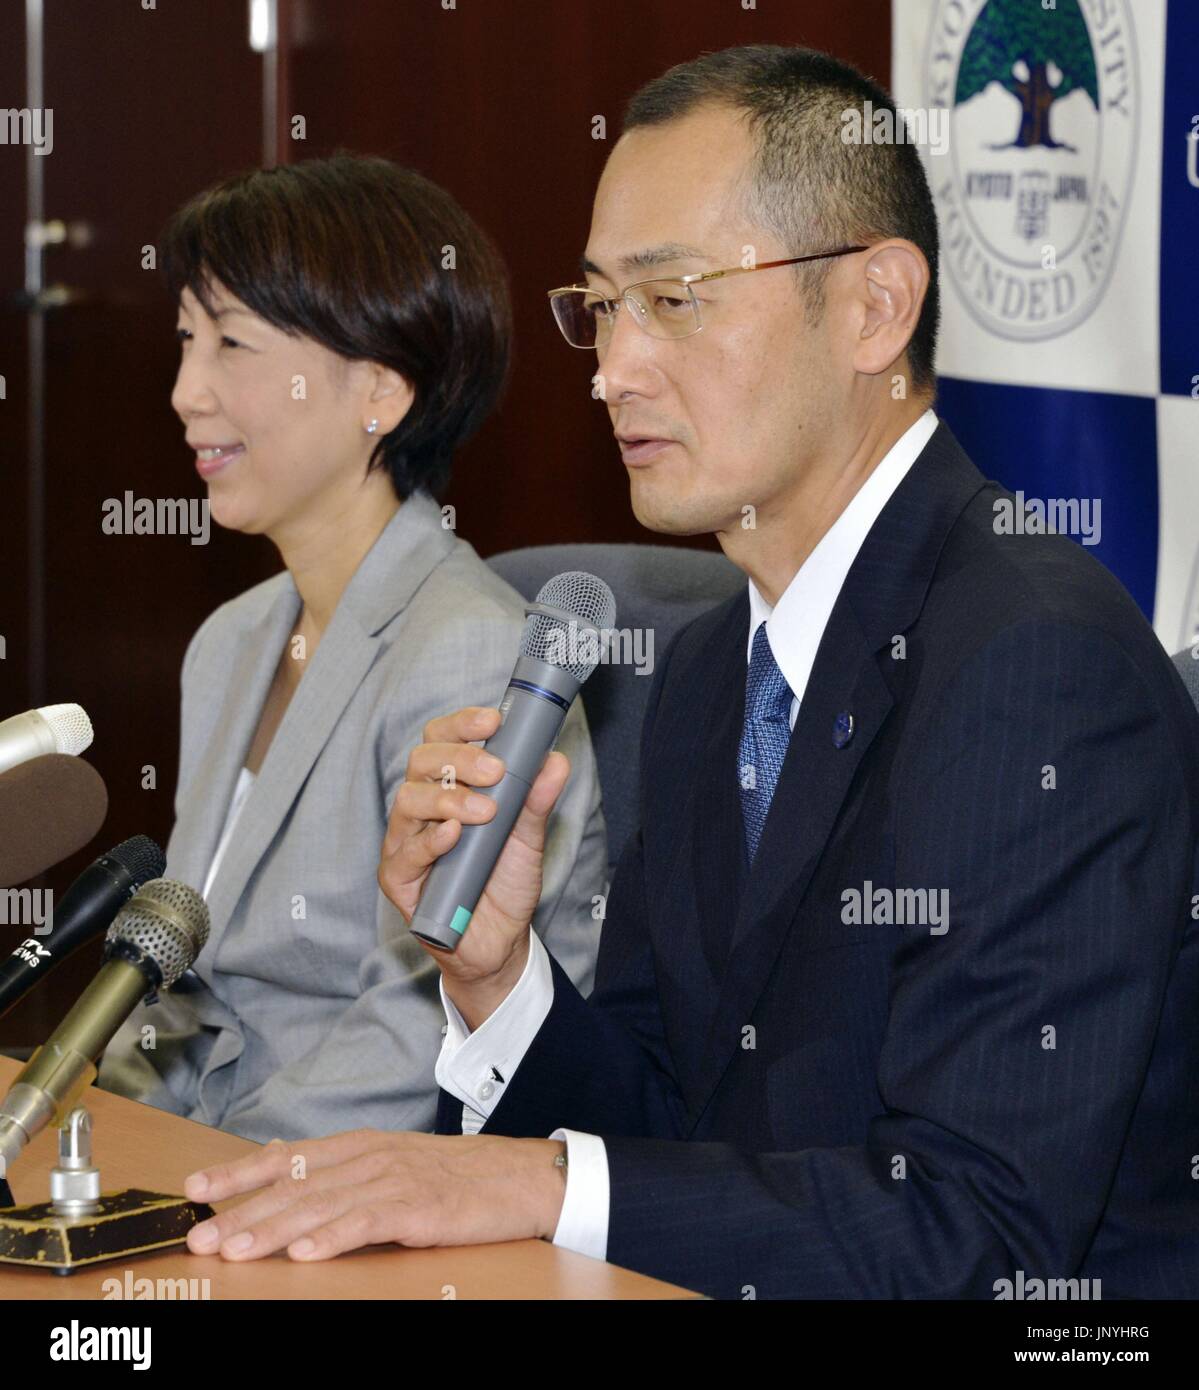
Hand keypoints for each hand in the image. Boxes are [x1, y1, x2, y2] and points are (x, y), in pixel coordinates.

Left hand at [184, 1130, 567, 1261]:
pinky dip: (336, 1237)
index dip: (238, 1174)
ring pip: (323, 1205)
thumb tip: (282, 1172)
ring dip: (275, 1230)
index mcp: (360, 1146)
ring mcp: (395, 1180)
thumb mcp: (392, 1164)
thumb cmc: (456, 1178)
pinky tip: (307, 1255)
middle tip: (201, 1239)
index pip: (286, 1158)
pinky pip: (370, 1222)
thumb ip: (340, 1171)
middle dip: (244, 1212)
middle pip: (295, 1185)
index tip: (194, 1191)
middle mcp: (371, 1157)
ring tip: (238, 1251)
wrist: (520, 1176)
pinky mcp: (421, 1208)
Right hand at [379, 706, 570, 1024]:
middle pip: (422, 761)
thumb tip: (556, 761)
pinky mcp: (397, 878)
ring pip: (408, 800)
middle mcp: (421, 807)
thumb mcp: (528, 838)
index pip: (441, 740)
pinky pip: (405, 852)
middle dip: (460, 758)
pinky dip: (430, 840)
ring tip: (485, 810)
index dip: (462, 724)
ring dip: (448, 797)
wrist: (499, 942)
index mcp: (447, 786)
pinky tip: (454, 835)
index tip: (493, 720)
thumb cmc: (504, 883)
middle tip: (496, 770)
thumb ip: (536, 800)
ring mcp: (405, 841)